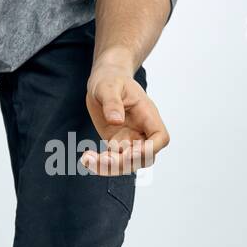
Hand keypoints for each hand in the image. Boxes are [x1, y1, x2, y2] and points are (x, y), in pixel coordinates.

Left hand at [82, 58, 169, 174]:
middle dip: (126, 162)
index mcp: (147, 115)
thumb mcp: (109, 86)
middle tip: (105, 159)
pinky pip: (112, 160)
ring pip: (128, 163)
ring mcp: (129, 139)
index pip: (160, 138)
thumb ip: (112, 102)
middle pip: (144, 157)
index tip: (133, 151)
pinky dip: (100, 164)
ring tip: (89, 160)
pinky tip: (85, 159)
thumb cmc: (111, 79)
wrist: (105, 79)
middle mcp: (142, 130)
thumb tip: (116, 120)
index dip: (151, 149)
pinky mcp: (116, 143)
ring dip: (111, 167)